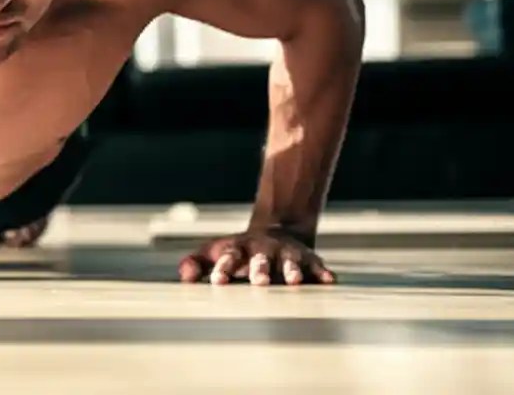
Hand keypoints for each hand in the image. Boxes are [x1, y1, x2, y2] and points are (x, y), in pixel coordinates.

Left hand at [178, 229, 335, 285]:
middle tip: (259, 282)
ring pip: (289, 263)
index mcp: (238, 249)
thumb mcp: (214, 253)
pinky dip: (322, 272)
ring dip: (291, 271)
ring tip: (294, 281)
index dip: (223, 269)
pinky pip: (316, 266)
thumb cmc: (237, 251)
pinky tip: (329, 281)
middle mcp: (263, 250)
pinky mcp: (307, 259)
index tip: (217, 281)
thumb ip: (195, 264)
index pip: (228, 258)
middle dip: (259, 270)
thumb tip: (184, 278)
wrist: (275, 232)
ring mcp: (286, 254)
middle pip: (260, 260)